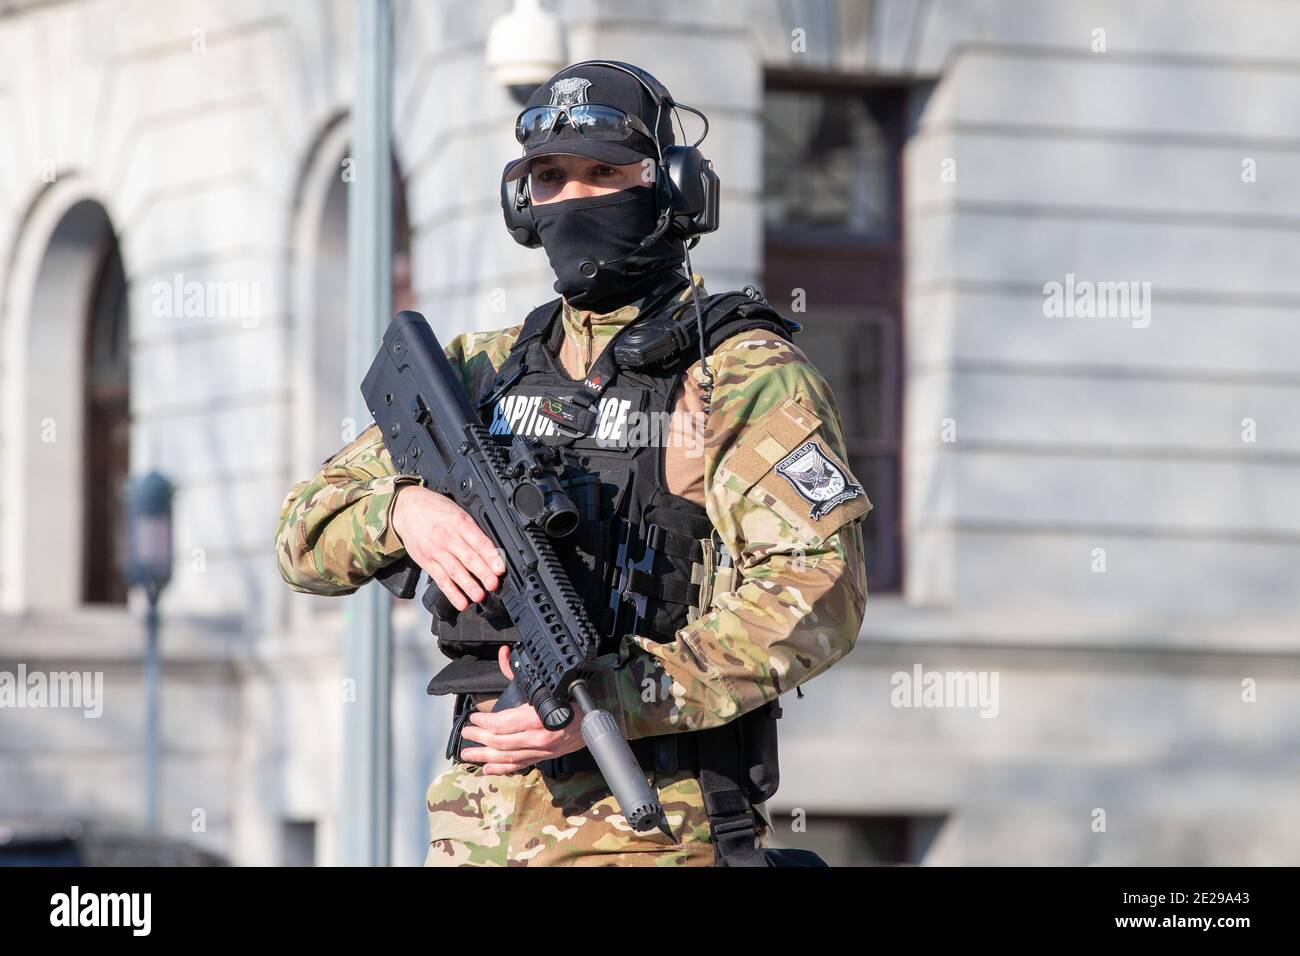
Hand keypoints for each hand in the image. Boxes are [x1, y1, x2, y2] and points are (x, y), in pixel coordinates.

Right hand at [391, 485, 504, 610]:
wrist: (407, 509)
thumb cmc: (436, 510)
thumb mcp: (457, 512)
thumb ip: (473, 530)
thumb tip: (493, 551)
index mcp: (459, 523)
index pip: (478, 541)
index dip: (491, 556)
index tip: (500, 568)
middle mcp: (447, 538)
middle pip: (468, 558)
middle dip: (483, 573)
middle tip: (493, 584)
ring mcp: (436, 551)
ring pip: (455, 571)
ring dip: (468, 585)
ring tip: (479, 596)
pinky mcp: (427, 562)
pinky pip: (441, 580)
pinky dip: (451, 593)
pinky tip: (461, 602)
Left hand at [460, 646, 586, 774]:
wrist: (592, 721)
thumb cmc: (570, 701)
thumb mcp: (544, 683)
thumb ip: (518, 670)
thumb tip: (504, 654)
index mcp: (536, 719)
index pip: (502, 725)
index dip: (484, 721)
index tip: (475, 716)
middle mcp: (537, 738)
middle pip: (500, 742)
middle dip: (479, 737)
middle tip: (467, 732)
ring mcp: (539, 751)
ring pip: (505, 757)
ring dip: (484, 756)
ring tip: (468, 753)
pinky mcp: (542, 758)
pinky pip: (518, 766)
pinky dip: (501, 769)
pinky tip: (487, 768)